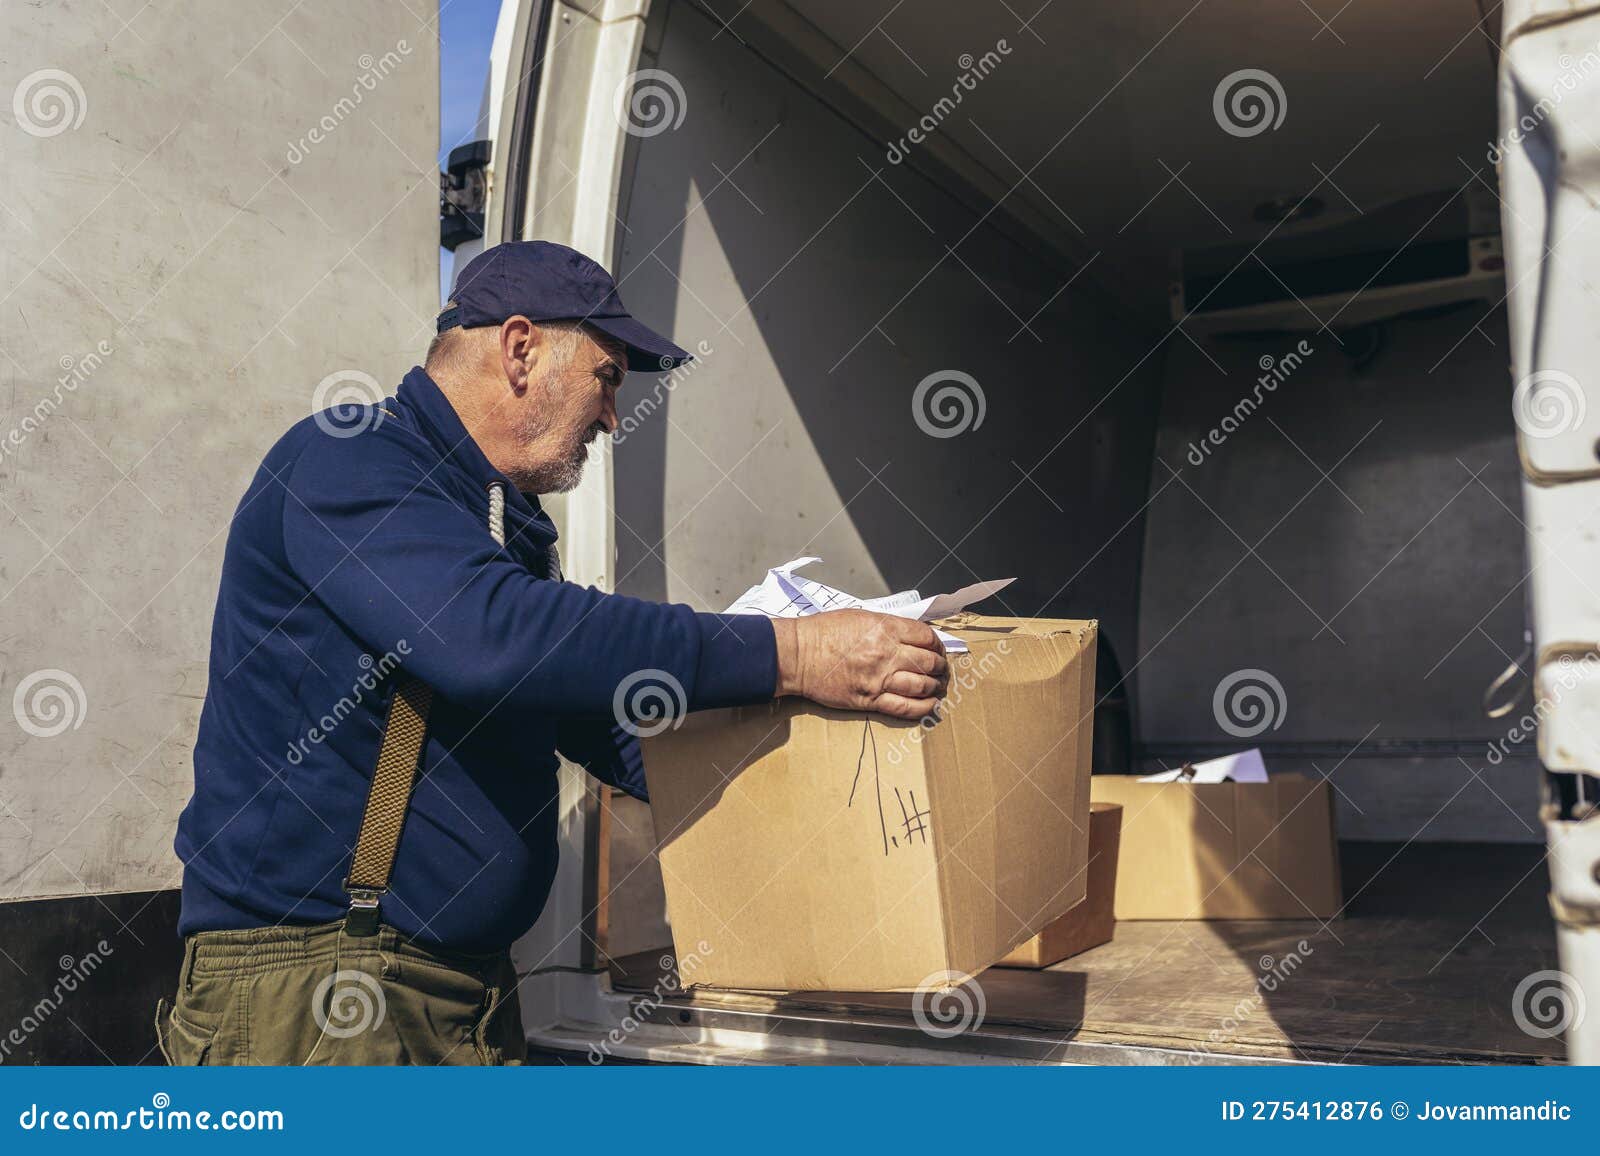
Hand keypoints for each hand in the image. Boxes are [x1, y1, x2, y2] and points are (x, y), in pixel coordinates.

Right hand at [771, 610, 948, 719]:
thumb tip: (909, 635)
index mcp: (885, 628)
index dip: (937, 644)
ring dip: (935, 687)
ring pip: (922, 686)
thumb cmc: (822, 632)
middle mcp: (886, 653)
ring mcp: (879, 679)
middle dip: (940, 667)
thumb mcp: (859, 616)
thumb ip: (886, 625)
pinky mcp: (869, 700)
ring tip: (937, 686)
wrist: (797, 655)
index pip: (926, 637)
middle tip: (941, 670)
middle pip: (929, 662)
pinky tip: (930, 704)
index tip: (937, 649)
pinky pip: (905, 707)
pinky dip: (923, 707)